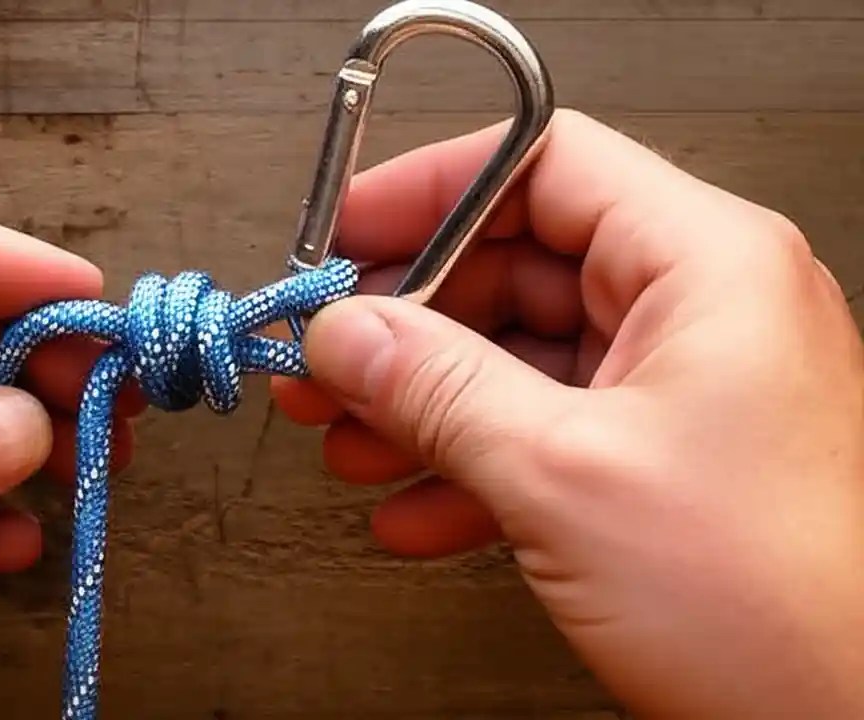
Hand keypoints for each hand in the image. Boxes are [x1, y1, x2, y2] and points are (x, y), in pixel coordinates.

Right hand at [272, 111, 863, 717]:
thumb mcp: (565, 476)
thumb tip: (348, 332)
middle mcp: (700, 314)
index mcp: (706, 268)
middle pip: (517, 267)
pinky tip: (410, 506)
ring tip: (350, 437)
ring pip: (519, 358)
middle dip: (406, 322)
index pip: (544, 165)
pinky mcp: (660, 464)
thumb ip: (437, 389)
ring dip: (422, 401)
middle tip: (325, 357)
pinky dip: (467, 465)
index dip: (430, 191)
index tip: (347, 234)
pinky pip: (541, 433)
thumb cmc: (781, 609)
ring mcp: (680, 392)